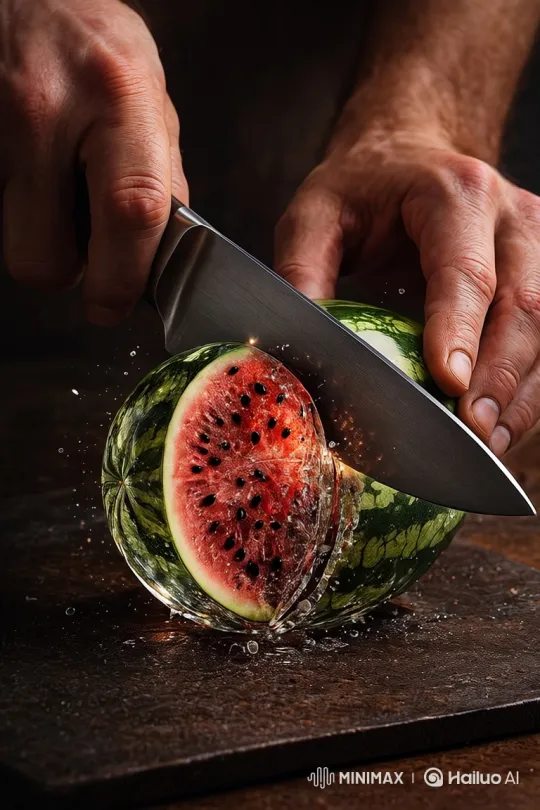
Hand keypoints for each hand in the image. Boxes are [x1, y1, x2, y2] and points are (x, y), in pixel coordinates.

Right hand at [0, 0, 187, 324]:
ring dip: (37, 240)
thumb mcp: (146, 92)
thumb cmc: (92, 44)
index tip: (116, 305)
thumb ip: (159, 174)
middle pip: (44, 256)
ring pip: (10, 244)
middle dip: (65, 270)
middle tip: (83, 243)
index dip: (123, 278)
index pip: (131, 211)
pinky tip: (29, 178)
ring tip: (53, 197)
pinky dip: (15, 212)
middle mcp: (46, 108)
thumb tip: (162, 253)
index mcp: (118, 95)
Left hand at [275, 132, 539, 456]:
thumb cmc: (365, 187)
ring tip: (489, 442)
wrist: (415, 156)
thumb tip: (295, 342)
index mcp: (455, 194)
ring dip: (521, 393)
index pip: (466, 272)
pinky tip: (504, 422)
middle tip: (470, 434)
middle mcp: (513, 216)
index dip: (461, 331)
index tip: (449, 385)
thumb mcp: (317, 213)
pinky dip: (529, 388)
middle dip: (498, 379)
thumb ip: (302, 268)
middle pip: (523, 307)